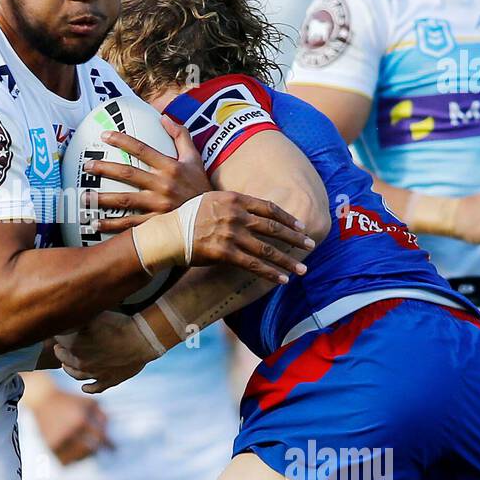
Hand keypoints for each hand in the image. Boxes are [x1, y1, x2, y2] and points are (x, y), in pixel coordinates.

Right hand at [31, 388, 113, 463]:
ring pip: (77, 459)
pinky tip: (75, 454)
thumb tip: (110, 433)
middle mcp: (69, 431)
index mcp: (80, 419)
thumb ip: (103, 416)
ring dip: (84, 457)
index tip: (114, 449)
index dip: (109, 445)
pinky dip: (72, 461)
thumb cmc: (69, 400)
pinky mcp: (50, 446)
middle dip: (96, 450)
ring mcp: (58, 440)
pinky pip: (64, 462)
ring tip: (87, 452)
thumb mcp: (89, 403)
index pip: (100, 438)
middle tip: (98, 450)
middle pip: (90, 450)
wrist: (43, 399)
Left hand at [55, 311, 152, 393]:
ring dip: (69, 369)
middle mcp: (81, 362)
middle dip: (60, 351)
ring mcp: (94, 373)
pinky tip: (85, 387)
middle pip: (64, 358)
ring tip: (66, 365)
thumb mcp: (95, 315)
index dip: (57, 334)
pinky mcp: (108, 381)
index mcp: (74, 345)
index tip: (57, 330)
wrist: (142, 340)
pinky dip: (88, 387)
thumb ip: (79, 317)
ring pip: (75, 374)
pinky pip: (94, 387)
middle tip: (59, 347)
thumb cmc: (119, 324)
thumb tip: (67, 313)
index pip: (58, 339)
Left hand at [84, 117, 211, 232]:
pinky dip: (112, 225)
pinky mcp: (156, 225)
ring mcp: (159, 206)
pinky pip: (130, 225)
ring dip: (102, 198)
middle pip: (128, 173)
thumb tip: (164, 117)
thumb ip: (181, 136)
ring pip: (125, 200)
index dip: (122, 140)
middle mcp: (163, 185)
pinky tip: (95, 224)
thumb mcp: (195, 158)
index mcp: (171, 167)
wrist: (214, 218)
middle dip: (105, 168)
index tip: (104, 135)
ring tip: (84, 196)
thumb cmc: (202, 186)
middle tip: (88, 165)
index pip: (142, 149)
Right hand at [189, 191, 313, 283]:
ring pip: (267, 249)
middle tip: (310, 245)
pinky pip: (253, 265)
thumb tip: (249, 211)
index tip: (300, 225)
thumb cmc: (188, 217)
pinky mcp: (225, 253)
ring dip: (287, 260)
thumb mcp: (211, 199)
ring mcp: (231, 234)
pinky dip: (270, 273)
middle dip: (295, 238)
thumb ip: (232, 204)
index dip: (287, 217)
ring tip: (302, 269)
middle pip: (273, 227)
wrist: (169, 233)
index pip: (268, 207)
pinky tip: (282, 279)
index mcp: (234, 199)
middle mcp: (235, 215)